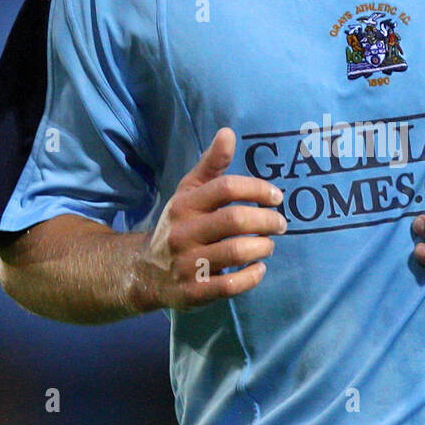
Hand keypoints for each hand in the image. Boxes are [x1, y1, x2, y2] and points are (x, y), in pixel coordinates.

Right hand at [141, 127, 287, 308]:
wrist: (144, 270)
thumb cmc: (179, 225)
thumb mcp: (189, 192)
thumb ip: (211, 165)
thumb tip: (228, 132)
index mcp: (185, 204)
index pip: (226, 188)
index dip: (257, 189)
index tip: (275, 197)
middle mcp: (184, 232)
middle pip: (235, 220)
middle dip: (266, 220)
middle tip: (280, 224)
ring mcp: (188, 263)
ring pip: (236, 251)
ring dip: (263, 247)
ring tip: (269, 245)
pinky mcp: (193, 291)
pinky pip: (230, 285)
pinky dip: (252, 276)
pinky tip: (259, 268)